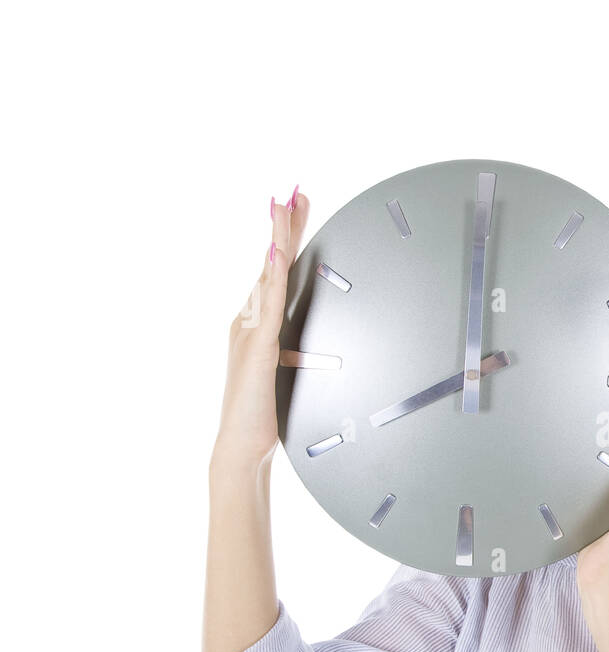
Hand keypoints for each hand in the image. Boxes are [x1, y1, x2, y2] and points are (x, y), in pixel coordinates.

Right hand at [212, 187, 309, 468]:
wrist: (242, 446)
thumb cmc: (262, 415)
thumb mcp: (282, 373)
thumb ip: (291, 352)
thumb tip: (306, 346)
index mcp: (256, 324)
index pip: (274, 272)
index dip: (284, 238)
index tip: (295, 208)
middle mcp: (248, 321)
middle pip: (269, 263)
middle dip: (282, 225)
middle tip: (293, 191)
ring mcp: (250, 331)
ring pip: (267, 275)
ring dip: (277, 238)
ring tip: (283, 204)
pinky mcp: (258, 348)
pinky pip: (267, 306)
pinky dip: (272, 278)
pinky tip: (274, 255)